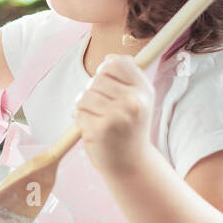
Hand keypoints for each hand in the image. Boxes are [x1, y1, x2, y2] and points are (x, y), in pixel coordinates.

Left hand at [73, 54, 155, 176]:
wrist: (131, 164)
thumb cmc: (131, 129)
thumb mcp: (140, 100)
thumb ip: (128, 77)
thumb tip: (109, 58)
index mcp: (144, 91)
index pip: (116, 63)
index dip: (105, 69)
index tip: (106, 82)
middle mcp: (133, 102)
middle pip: (98, 78)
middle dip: (94, 90)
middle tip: (103, 108)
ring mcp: (116, 116)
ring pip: (86, 94)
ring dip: (85, 106)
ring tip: (98, 119)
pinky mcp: (99, 129)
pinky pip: (79, 111)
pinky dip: (81, 118)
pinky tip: (94, 129)